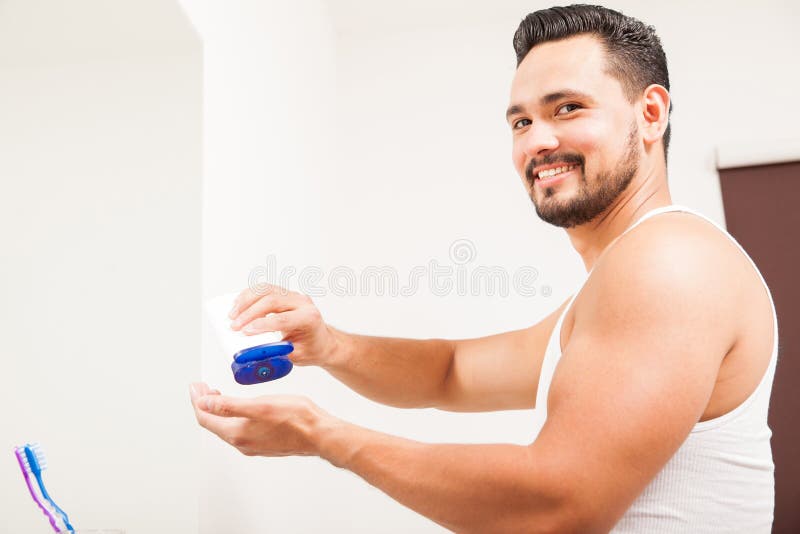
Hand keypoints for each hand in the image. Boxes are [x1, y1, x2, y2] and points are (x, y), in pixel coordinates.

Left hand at [189, 382, 331, 456]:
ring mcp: (253, 444)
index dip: (197, 401)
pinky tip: (240, 407)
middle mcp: (242, 443)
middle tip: (203, 388)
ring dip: (219, 410)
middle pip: (214, 423)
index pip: (206, 418)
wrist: (319, 434)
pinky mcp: (264, 442)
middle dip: (205, 404)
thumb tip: (203, 404)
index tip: (195, 386)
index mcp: (237, 434)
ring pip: (226, 427)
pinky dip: (233, 416)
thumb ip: (229, 406)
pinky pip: (239, 430)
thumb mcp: (259, 405)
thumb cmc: (295, 418)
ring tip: (217, 395)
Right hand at [228, 285, 339, 366]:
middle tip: (234, 326)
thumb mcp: (295, 356)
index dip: (261, 325)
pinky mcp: (285, 294)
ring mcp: (294, 296)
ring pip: (267, 290)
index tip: (245, 332)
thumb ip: (275, 353)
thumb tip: (252, 352)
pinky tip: (239, 304)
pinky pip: (266, 289)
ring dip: (246, 300)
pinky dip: (250, 295)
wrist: (322, 341)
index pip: (282, 318)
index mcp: (309, 318)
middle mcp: (302, 303)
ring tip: (232, 314)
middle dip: (249, 313)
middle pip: (272, 300)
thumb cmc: (311, 349)